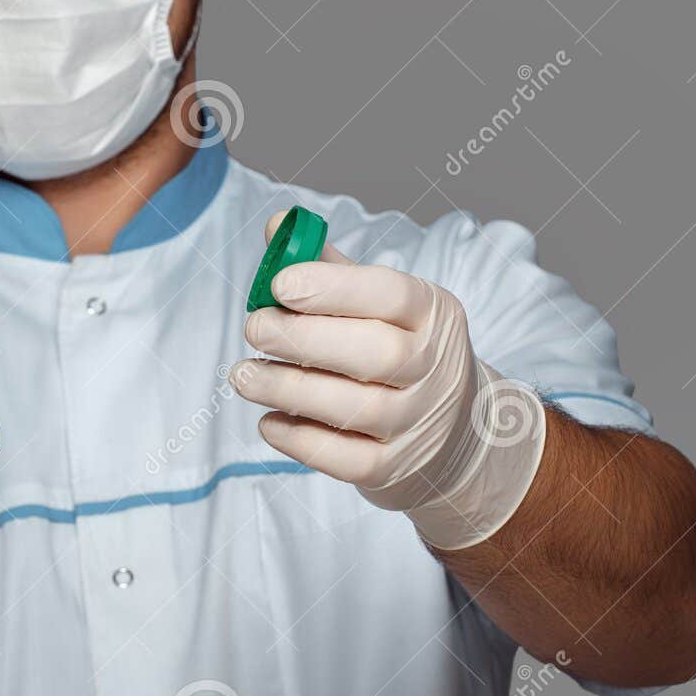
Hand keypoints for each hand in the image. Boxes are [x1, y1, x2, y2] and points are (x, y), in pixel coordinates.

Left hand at [233, 213, 545, 549]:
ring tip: (243, 374)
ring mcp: (418, 423)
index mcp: (431, 313)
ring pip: (354, 409)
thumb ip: (327, 267)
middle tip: (254, 327)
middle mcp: (434, 368)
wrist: (452, 428)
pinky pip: (344, 459)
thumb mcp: (380, 303)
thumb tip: (276, 228)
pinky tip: (269, 420)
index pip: (391, 294)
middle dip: (303, 339)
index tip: (280, 285)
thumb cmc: (398, 346)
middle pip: (375, 354)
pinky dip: (299, 440)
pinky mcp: (394, 468)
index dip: (333, 288)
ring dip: (287, 389)